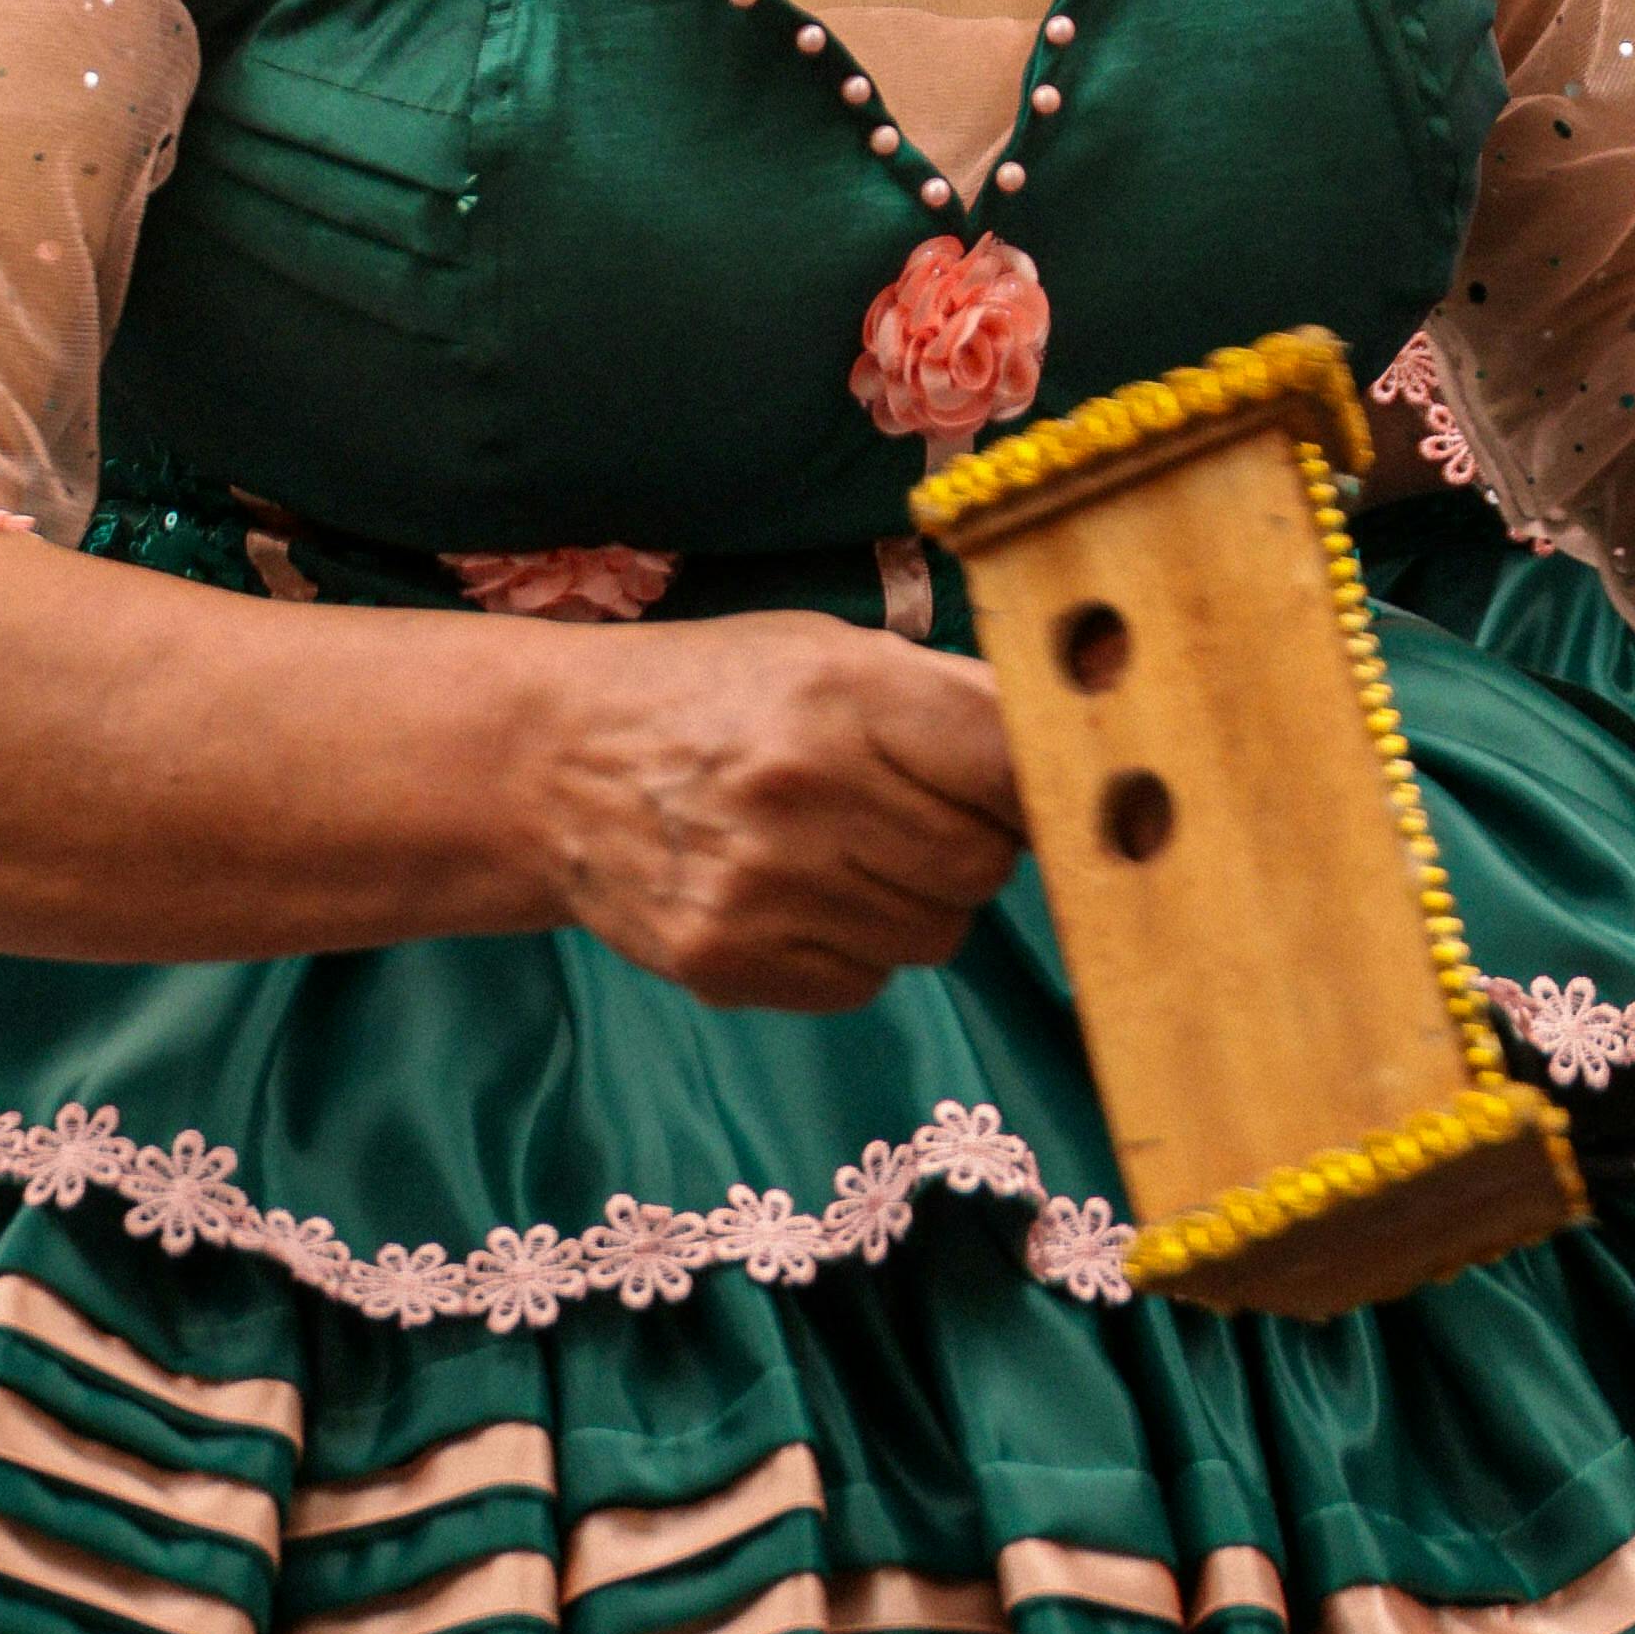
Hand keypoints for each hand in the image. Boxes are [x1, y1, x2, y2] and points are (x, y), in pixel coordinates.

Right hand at [529, 610, 1022, 1007]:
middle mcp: (807, 792)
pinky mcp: (730, 964)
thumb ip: (947, 694)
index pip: (1006, 762)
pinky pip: (865, 982)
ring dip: (915, 901)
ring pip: (933, 935)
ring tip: (845, 849)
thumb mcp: (826, 650)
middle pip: (982, 864)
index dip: (1037, 784)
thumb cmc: (715, 692)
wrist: (559, 761)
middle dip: (971, 845)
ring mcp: (765, 889)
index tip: (1036, 789)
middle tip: (914, 813)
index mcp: (842, 693)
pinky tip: (800, 895)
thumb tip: (1075, 727)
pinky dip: (855, 949)